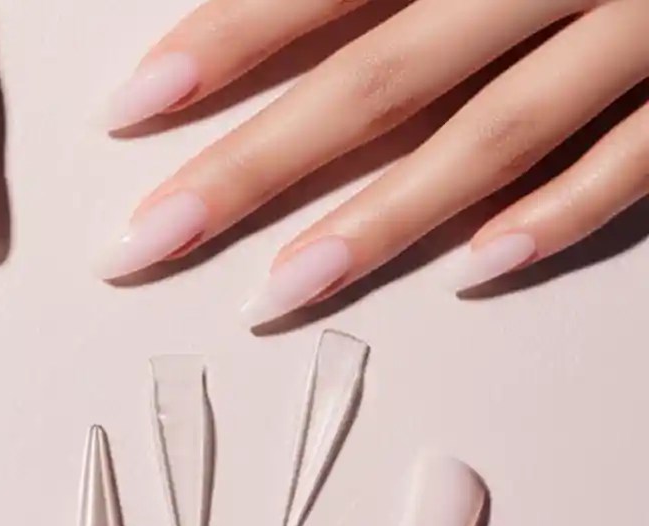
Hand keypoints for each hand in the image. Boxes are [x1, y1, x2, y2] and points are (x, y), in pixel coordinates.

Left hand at [95, 0, 648, 326]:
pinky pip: (637, 154)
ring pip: (493, 133)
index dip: (228, 40)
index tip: (133, 105)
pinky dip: (559, 212)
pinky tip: (472, 269)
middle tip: (147, 239)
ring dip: (378, 223)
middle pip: (382, 75)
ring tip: (274, 293)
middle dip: (255, 164)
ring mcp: (643, 21)